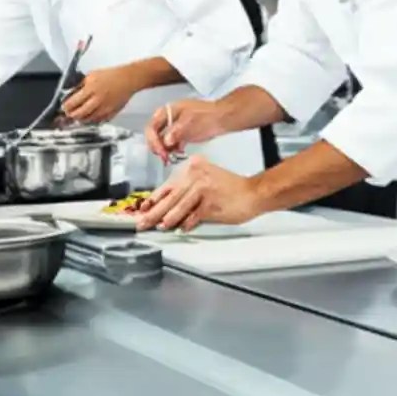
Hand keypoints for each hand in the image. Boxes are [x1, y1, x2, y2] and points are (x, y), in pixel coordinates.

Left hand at [61, 66, 140, 123]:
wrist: (128, 79)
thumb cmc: (111, 75)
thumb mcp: (92, 75)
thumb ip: (81, 85)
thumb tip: (71, 94)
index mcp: (91, 89)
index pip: (73, 103)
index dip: (66, 106)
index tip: (64, 107)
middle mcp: (97, 100)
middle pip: (79, 114)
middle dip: (72, 115)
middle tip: (70, 113)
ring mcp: (105, 108)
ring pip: (88, 120)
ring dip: (81, 118)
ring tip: (79, 114)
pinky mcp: (112, 113)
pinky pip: (99, 121)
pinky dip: (93, 120)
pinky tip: (91, 116)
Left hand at [135, 155, 262, 230]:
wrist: (253, 193)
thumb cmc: (231, 189)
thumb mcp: (205, 181)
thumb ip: (186, 191)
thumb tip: (165, 207)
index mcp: (193, 167)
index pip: (167, 185)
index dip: (153, 200)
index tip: (142, 209)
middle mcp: (196, 174)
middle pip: (170, 197)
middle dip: (154, 212)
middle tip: (142, 222)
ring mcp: (203, 188)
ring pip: (179, 207)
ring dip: (168, 219)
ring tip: (159, 226)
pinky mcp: (210, 202)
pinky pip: (193, 216)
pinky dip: (187, 224)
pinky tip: (181, 228)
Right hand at [145, 99, 226, 158]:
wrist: (223, 118)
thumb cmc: (209, 115)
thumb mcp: (190, 122)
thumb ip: (176, 132)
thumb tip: (166, 141)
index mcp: (168, 110)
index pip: (152, 126)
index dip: (153, 140)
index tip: (160, 151)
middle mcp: (170, 117)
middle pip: (155, 134)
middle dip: (157, 147)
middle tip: (164, 157)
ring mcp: (176, 125)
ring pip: (163, 140)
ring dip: (165, 150)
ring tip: (170, 158)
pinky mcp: (183, 133)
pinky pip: (172, 143)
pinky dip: (173, 150)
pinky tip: (177, 154)